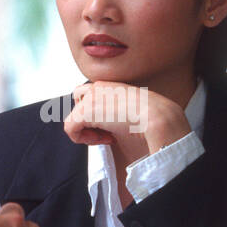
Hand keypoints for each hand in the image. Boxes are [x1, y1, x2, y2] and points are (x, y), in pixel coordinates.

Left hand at [63, 81, 191, 157]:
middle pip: (78, 101)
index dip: (97, 116)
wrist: (157, 117)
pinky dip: (82, 139)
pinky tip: (103, 140)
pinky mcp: (85, 111)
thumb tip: (110, 130)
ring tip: (106, 138)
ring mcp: (91, 97)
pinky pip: (70, 128)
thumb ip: (118, 115)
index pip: (91, 96)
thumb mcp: (133, 113)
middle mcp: (99, 87)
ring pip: (74, 117)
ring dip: (87, 132)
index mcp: (110, 86)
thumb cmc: (151, 118)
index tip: (113, 129)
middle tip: (106, 134)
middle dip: (87, 119)